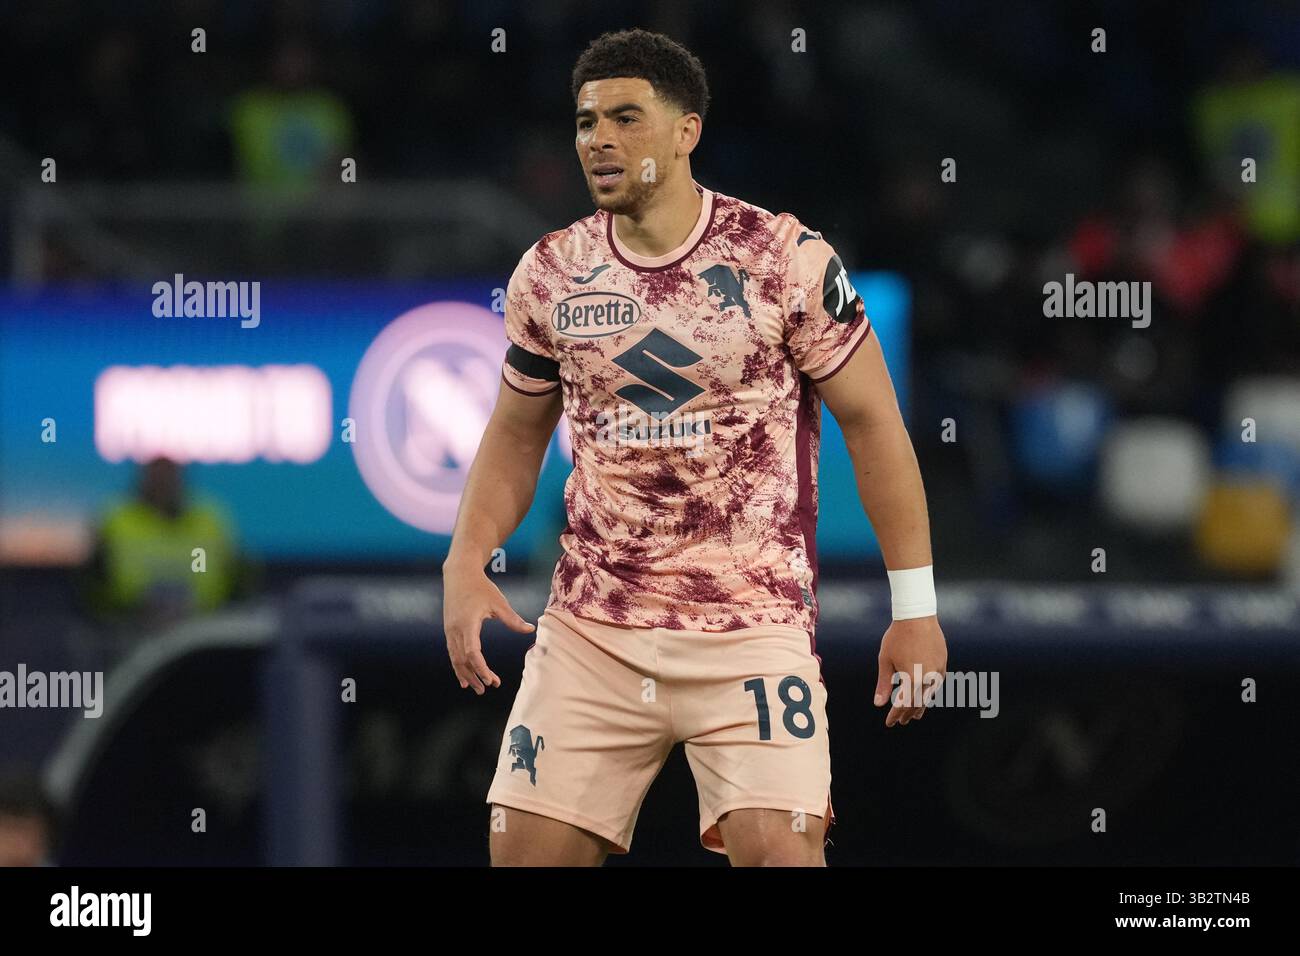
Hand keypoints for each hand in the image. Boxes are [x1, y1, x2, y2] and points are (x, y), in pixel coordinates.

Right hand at [441, 559, 534, 694]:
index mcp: (467, 623)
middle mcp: (455, 630)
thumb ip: (513, 619)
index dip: (481, 668)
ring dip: (466, 674)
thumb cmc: (481, 587)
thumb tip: (531, 629)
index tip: (491, 680)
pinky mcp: (449, 630)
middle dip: (475, 676)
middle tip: (489, 688)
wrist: (459, 574)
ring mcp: (449, 631)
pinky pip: (452, 653)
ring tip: (477, 689)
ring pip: (455, 659)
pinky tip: (464, 678)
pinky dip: (458, 666)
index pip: (472, 652)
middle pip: (463, 660)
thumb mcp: (499, 602)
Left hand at [873, 616, 946, 727]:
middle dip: (908, 713)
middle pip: (918, 703)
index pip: (903, 705)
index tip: (889, 722)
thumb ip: (883, 684)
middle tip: (901, 722)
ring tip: (914, 715)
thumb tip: (878, 704)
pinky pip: (936, 684)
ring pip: (929, 695)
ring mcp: (938, 671)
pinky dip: (929, 693)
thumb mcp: (885, 660)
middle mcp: (928, 678)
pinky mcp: (943, 663)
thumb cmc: (897, 637)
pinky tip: (925, 696)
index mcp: (912, 679)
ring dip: (920, 706)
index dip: (895, 715)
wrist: (917, 616)